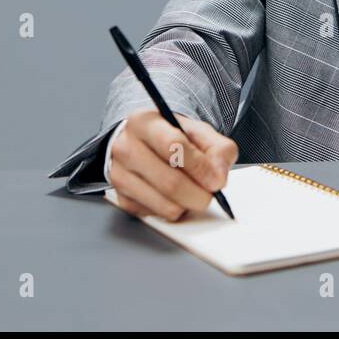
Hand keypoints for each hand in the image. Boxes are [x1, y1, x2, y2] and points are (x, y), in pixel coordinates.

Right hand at [109, 111, 237, 220]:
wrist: (145, 144)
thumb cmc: (172, 137)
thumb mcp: (199, 132)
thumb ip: (218, 149)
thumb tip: (218, 177)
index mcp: (144, 122)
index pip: (173, 146)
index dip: (200, 167)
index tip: (216, 180)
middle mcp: (125, 147)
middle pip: (170, 182)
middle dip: (199, 195)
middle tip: (210, 194)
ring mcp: (119, 175)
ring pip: (164, 204)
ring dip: (188, 206)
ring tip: (192, 193)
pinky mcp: (121, 199)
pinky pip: (156, 216)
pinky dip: (172, 211)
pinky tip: (173, 197)